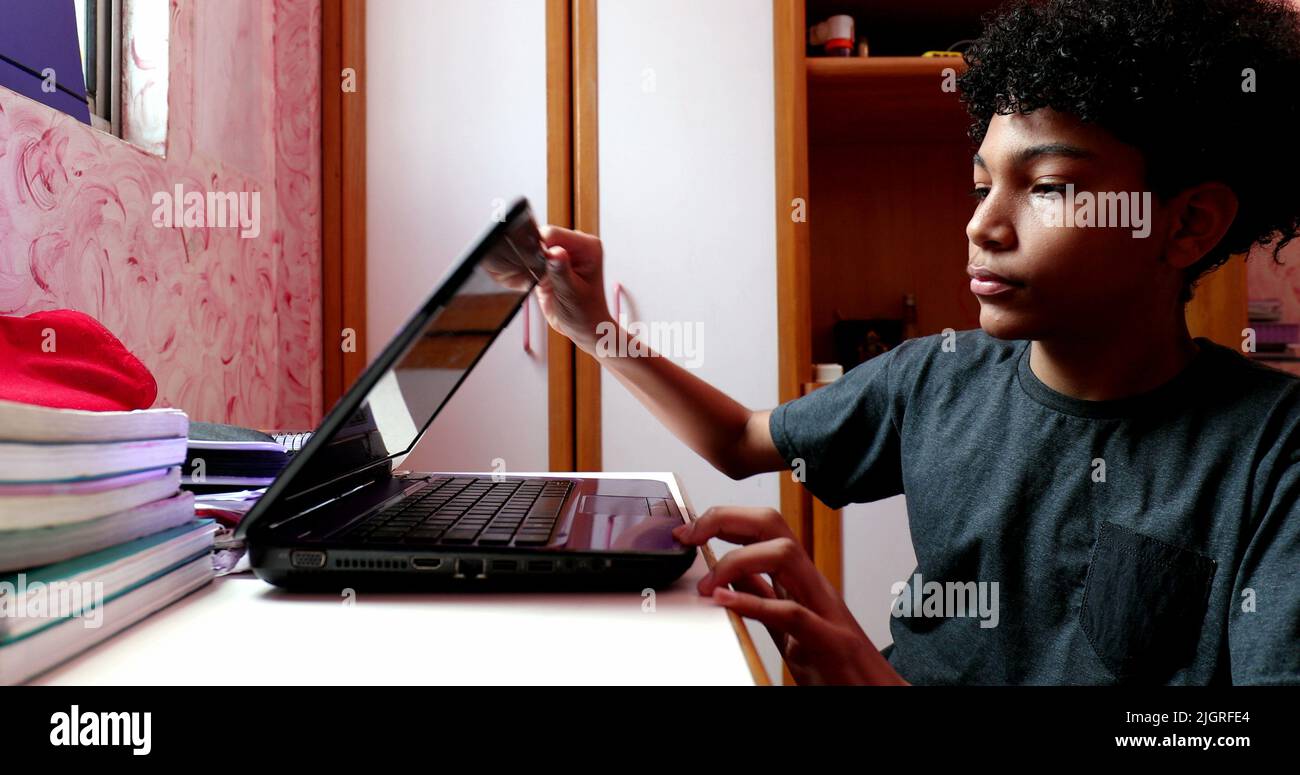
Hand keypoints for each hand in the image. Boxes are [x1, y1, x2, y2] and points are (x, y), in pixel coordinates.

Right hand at [535, 225, 614, 353]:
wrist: (583, 327)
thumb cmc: (585, 314)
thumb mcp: (572, 294)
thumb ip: (562, 272)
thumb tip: (554, 252)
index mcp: (587, 247)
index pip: (554, 234)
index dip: (540, 247)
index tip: (537, 265)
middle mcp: (575, 245)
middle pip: (542, 237)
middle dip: (535, 255)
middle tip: (540, 278)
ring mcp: (562, 252)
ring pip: (534, 247)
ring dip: (531, 262)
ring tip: (542, 282)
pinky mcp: (550, 262)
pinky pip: (532, 258)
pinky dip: (529, 269)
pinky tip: (537, 282)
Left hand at [672, 506, 908, 685]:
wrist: (875, 692)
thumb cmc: (835, 662)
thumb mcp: (787, 624)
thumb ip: (763, 596)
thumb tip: (730, 575)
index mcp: (801, 580)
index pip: (762, 527)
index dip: (722, 519)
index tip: (688, 530)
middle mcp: (812, 586)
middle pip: (771, 524)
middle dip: (725, 518)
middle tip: (690, 536)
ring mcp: (823, 610)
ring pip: (784, 554)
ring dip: (737, 560)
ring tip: (708, 584)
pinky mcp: (828, 642)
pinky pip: (791, 612)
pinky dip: (754, 603)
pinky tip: (725, 601)